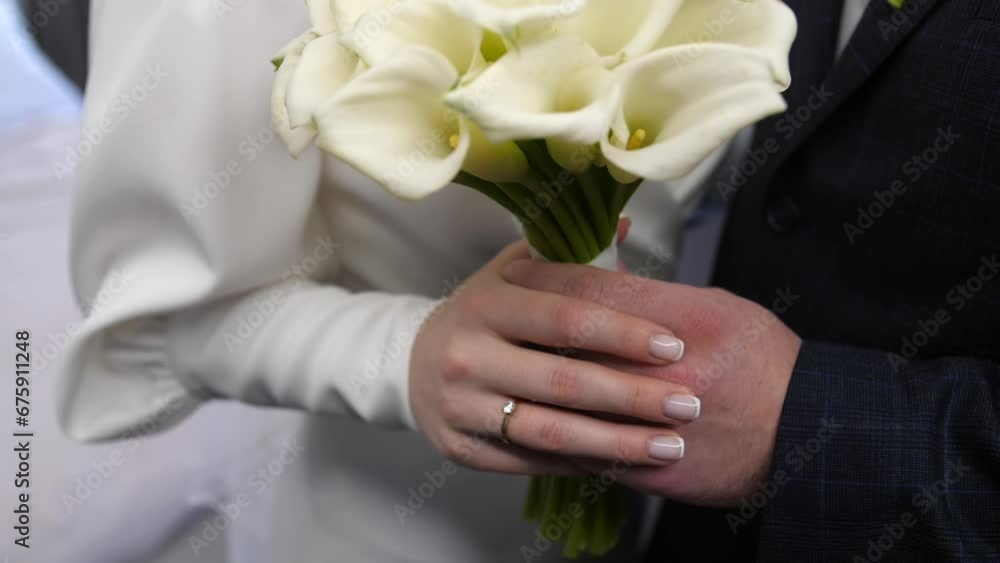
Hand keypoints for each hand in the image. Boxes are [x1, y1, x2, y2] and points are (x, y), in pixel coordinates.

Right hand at [410, 242, 702, 475]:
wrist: (411, 363)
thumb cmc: (481, 314)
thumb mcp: (510, 273)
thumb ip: (567, 256)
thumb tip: (624, 223)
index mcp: (487, 304)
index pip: (566, 319)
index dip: (623, 333)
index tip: (674, 347)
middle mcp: (468, 355)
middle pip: (564, 381)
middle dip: (634, 396)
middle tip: (688, 404)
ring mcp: (462, 406)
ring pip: (551, 432)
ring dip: (618, 443)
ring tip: (671, 447)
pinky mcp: (462, 449)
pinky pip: (533, 461)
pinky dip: (582, 463)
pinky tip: (624, 463)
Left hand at [502, 259, 801, 506]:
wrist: (802, 435)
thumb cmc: (763, 361)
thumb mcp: (716, 307)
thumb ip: (653, 296)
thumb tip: (602, 275)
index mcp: (680, 324)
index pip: (591, 293)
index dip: (546, 276)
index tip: (518, 269)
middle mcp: (661, 375)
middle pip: (570, 345)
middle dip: (525, 327)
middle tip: (494, 313)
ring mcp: (652, 425)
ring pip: (568, 401)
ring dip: (529, 381)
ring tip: (503, 365)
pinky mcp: (647, 468)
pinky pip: (584, 449)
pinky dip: (555, 431)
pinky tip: (532, 416)